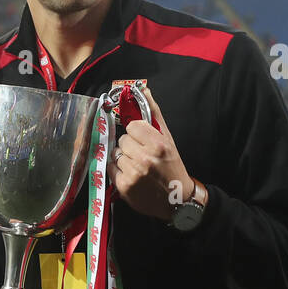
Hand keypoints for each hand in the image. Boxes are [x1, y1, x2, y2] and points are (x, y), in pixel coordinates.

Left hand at [111, 85, 191, 221]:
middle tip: (142, 155)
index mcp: (157, 144)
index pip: (132, 126)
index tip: (143, 140)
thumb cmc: (172, 167)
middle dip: (130, 146)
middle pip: (123, 140)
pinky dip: (118, 171)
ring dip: (124, 158)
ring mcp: (133, 173)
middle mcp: (144, 158)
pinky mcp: (124, 186)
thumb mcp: (168, 139)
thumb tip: (143, 89)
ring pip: (116, 153)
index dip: (137, 133)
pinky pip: (111, 168)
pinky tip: (131, 175)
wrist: (176, 199)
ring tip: (137, 166)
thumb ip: (154, 114)